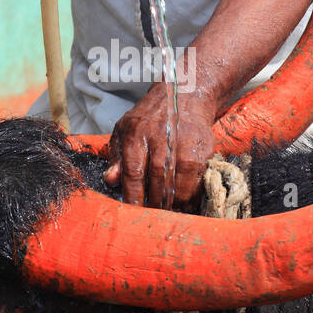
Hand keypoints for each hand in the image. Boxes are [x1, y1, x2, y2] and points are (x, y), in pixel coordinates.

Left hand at [104, 84, 216, 210]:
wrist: (184, 95)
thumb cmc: (150, 118)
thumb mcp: (125, 130)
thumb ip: (116, 157)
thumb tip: (110, 180)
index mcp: (136, 133)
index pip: (133, 170)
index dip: (133, 195)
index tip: (133, 212)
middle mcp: (160, 137)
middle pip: (156, 178)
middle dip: (153, 202)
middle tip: (151, 217)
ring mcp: (183, 142)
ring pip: (177, 180)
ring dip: (172, 202)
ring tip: (167, 212)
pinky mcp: (201, 148)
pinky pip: (196, 179)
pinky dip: (190, 195)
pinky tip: (184, 202)